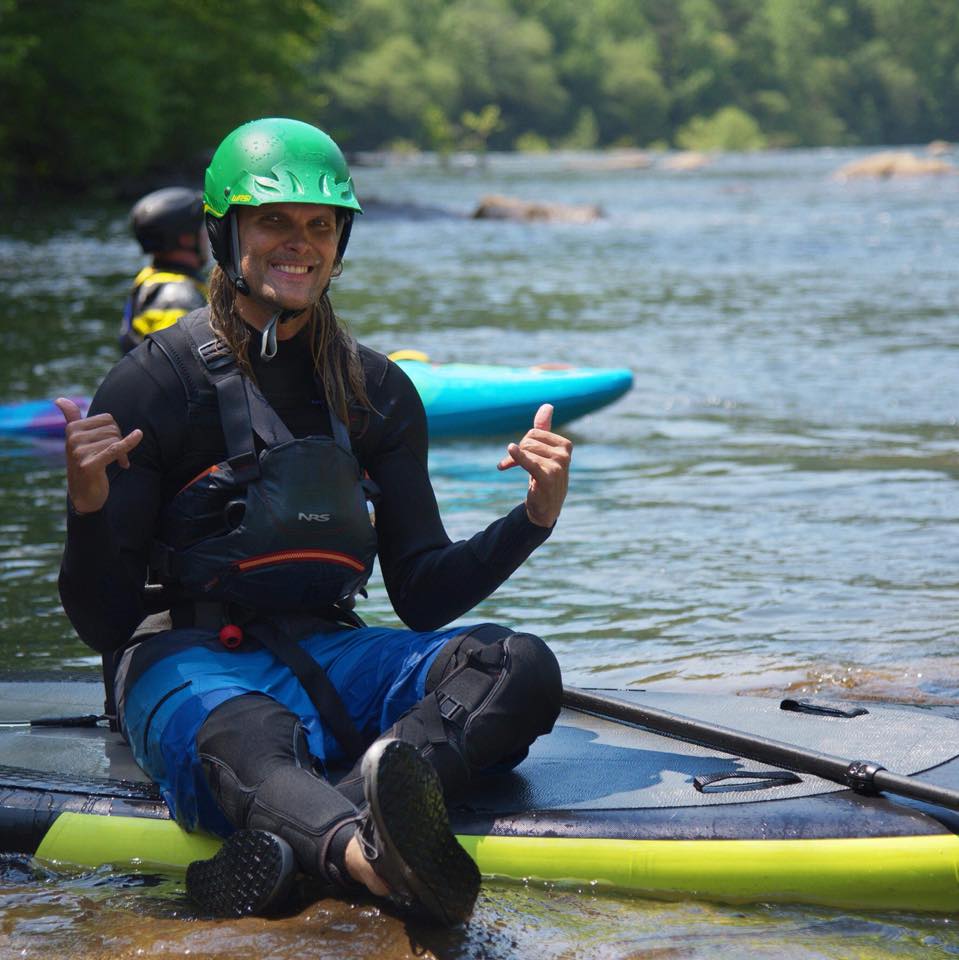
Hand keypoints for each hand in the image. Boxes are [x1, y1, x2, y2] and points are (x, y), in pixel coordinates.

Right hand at [56, 397, 142, 514]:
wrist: (83, 495)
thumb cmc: (85, 463)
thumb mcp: (78, 440)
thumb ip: (71, 418)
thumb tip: (59, 399)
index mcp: (72, 428)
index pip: (107, 419)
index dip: (115, 431)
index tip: (111, 444)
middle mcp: (73, 438)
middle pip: (113, 429)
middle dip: (120, 442)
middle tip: (117, 457)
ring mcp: (79, 452)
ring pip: (116, 441)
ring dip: (123, 453)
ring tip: (117, 463)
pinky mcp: (90, 465)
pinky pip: (115, 449)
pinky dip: (129, 442)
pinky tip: (139, 435)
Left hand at [497, 403, 571, 527]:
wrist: (546, 507)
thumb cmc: (544, 476)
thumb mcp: (545, 451)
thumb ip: (544, 429)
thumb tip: (547, 405)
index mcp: (565, 445)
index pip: (534, 432)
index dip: (523, 444)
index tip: (518, 454)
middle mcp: (564, 453)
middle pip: (528, 441)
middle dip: (519, 452)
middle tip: (519, 466)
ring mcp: (558, 465)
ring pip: (525, 451)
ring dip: (516, 462)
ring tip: (523, 475)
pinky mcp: (548, 476)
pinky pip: (529, 461)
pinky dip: (518, 456)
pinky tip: (511, 450)